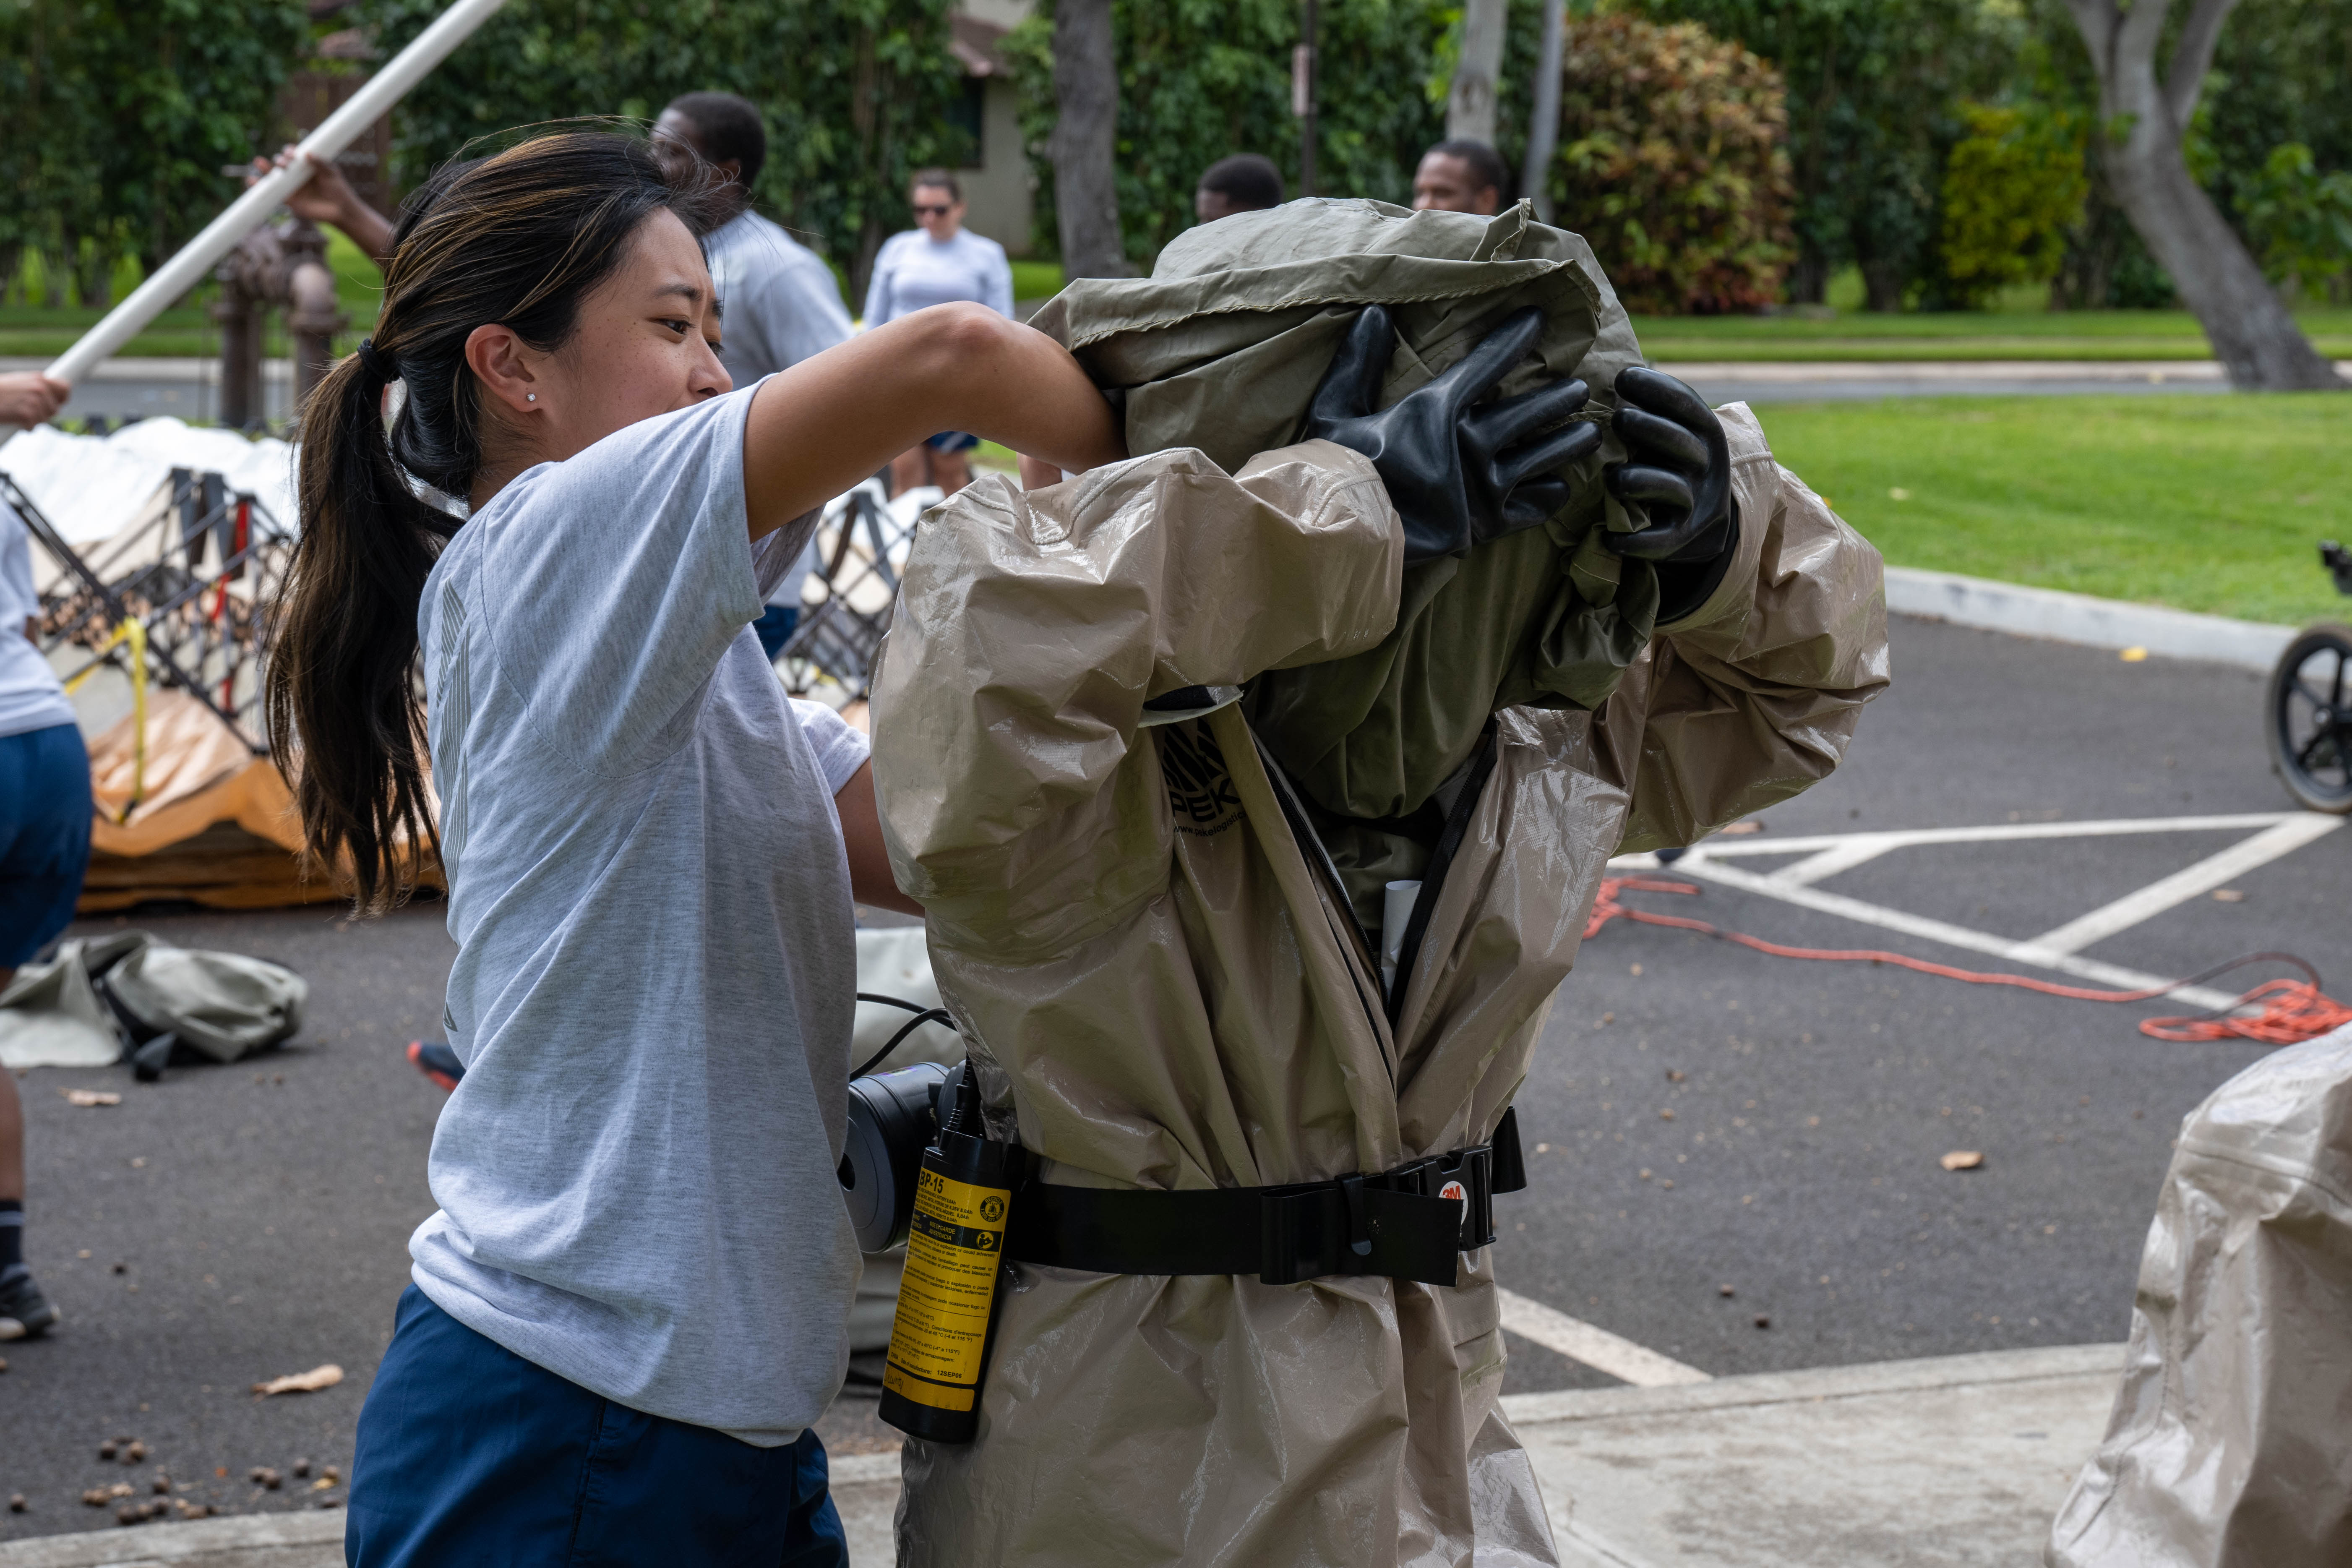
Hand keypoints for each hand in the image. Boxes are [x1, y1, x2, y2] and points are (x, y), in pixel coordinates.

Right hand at [0, 372, 68, 426]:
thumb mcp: (19, 382)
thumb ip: (37, 386)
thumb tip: (56, 394)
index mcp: (39, 378)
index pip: (65, 388)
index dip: (63, 398)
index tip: (59, 403)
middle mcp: (40, 388)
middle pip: (55, 409)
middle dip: (44, 413)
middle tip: (27, 410)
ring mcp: (34, 401)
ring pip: (44, 419)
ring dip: (33, 420)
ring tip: (17, 413)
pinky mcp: (27, 414)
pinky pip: (33, 427)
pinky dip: (25, 427)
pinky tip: (14, 420)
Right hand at [248, 148, 396, 264]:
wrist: (342, 211)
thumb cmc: (339, 190)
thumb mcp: (332, 174)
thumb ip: (320, 164)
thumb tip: (307, 154)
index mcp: (306, 165)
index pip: (293, 154)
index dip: (290, 152)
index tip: (293, 154)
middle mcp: (297, 174)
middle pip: (282, 163)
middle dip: (280, 160)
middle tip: (284, 163)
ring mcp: (292, 186)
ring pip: (275, 175)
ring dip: (265, 168)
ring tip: (258, 162)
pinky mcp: (289, 199)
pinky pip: (273, 192)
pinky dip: (261, 186)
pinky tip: (251, 180)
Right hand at [1303, 305, 1598, 564]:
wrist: (1340, 537)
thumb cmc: (1334, 471)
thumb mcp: (1334, 409)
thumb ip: (1357, 361)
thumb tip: (1375, 312)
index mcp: (1437, 411)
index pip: (1487, 364)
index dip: (1515, 339)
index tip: (1539, 320)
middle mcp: (1471, 445)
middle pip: (1530, 412)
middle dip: (1558, 398)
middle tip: (1580, 389)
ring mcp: (1483, 487)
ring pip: (1543, 457)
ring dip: (1569, 443)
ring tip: (1589, 434)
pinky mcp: (1486, 526)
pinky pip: (1532, 507)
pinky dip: (1550, 496)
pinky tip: (1561, 487)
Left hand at [1601, 367, 1734, 563]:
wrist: (1705, 521)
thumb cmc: (1671, 461)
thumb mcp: (1674, 430)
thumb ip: (1652, 407)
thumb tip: (1609, 367)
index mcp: (1705, 431)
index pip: (1687, 404)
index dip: (1657, 388)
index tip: (1622, 377)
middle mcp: (1705, 464)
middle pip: (1678, 442)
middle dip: (1647, 428)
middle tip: (1616, 419)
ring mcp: (1696, 502)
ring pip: (1668, 487)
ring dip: (1636, 480)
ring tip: (1612, 479)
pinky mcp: (1681, 538)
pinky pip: (1658, 540)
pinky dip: (1632, 540)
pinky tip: (1607, 537)